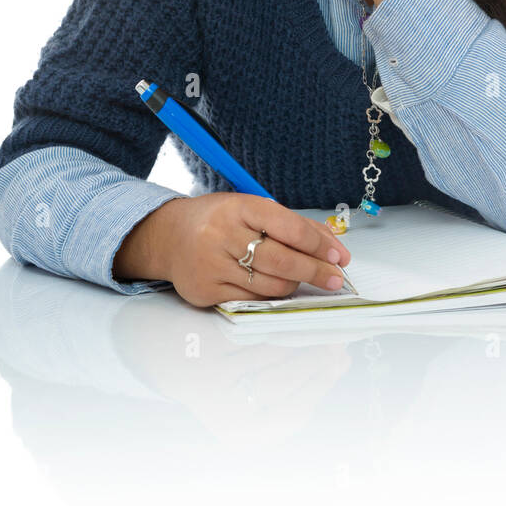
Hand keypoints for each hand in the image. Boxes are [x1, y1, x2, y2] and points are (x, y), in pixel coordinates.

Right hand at [130, 193, 352, 308]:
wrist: (168, 236)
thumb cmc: (218, 220)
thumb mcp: (251, 209)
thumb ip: (291, 225)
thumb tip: (333, 248)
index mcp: (238, 207)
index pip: (289, 227)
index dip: (318, 244)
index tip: (337, 255)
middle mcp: (221, 234)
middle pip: (282, 260)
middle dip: (315, 271)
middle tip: (335, 277)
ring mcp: (211, 264)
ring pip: (270, 284)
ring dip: (295, 284)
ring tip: (303, 279)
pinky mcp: (205, 290)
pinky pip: (252, 299)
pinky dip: (271, 294)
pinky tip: (276, 285)